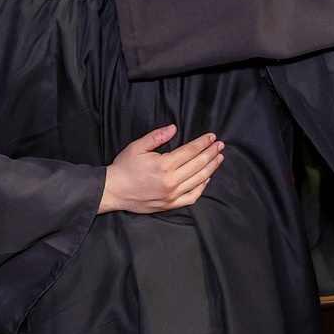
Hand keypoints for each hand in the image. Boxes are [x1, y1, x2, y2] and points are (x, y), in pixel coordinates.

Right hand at [99, 125, 223, 213]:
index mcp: (164, 165)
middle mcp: (171, 181)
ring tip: (219, 158)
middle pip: (198, 164)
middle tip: (221, 145)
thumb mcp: (137, 147)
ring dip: (211, 168)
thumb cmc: (124, 167)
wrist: (112, 191)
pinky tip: (206, 179)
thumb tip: (174, 128)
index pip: (191, 151)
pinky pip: (191, 197)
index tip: (212, 137)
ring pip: (199, 180)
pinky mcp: (170, 205)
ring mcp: (172, 195)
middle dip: (212, 153)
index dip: (203, 143)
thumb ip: (157, 136)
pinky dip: (201, 188)